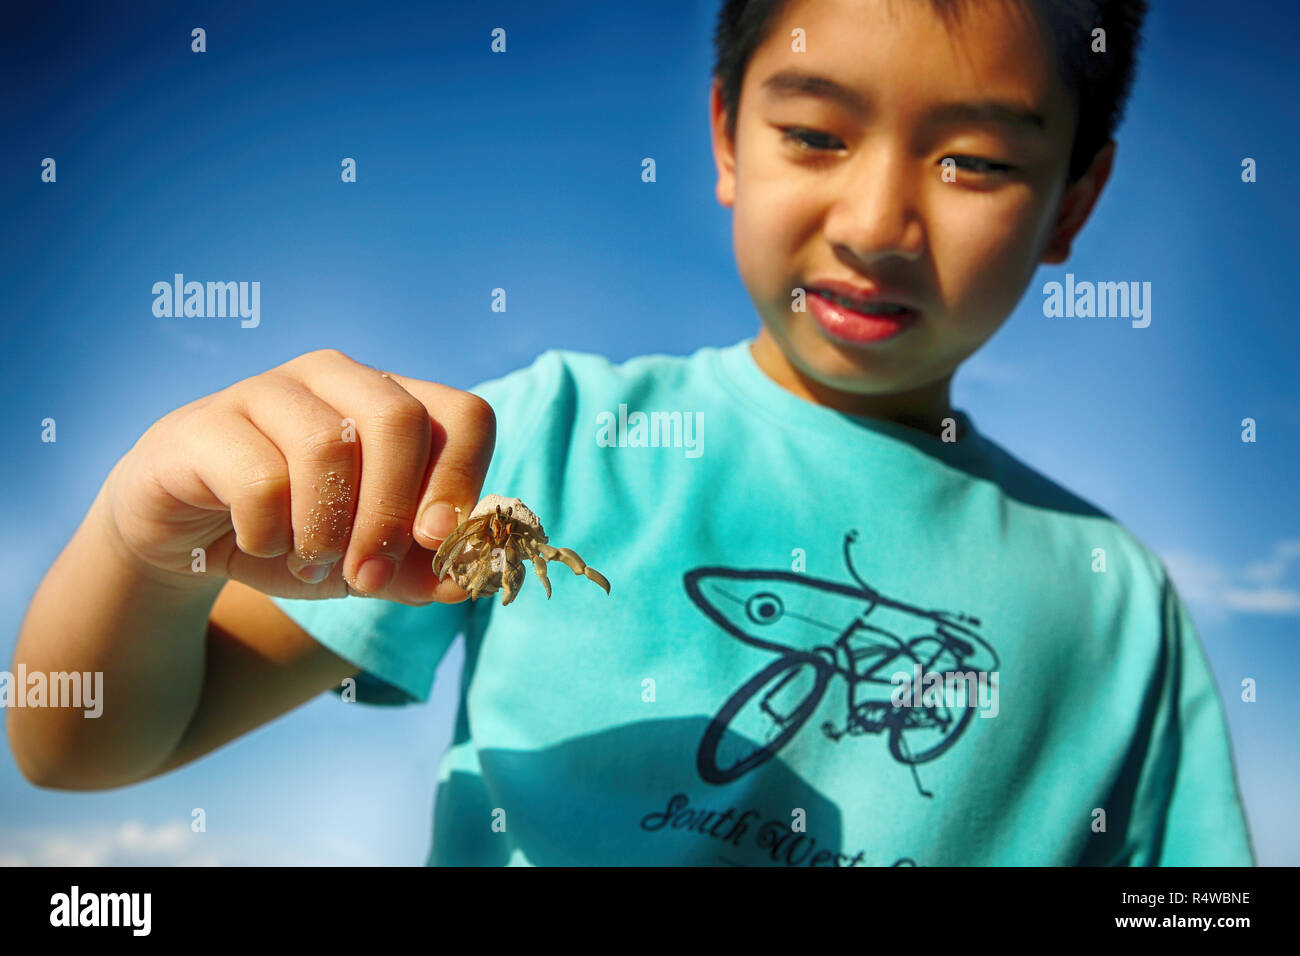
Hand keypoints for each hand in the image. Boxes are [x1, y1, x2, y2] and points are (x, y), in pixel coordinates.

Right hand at [103, 348, 495, 603]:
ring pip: (328, 446)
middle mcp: (337, 379)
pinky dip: (269, 533)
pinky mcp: (206, 424)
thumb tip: (469, 582)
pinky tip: (260, 544)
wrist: (187, 537)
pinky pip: (260, 478)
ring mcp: (268, 391)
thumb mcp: (368, 564)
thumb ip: (421, 572)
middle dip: (392, 513)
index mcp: (392, 402)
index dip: (462, 479)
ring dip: (326, 531)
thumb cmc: (296, 537)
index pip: (464, 415)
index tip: (437, 541)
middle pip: (399, 420)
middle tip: (368, 575)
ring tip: (311, 563)